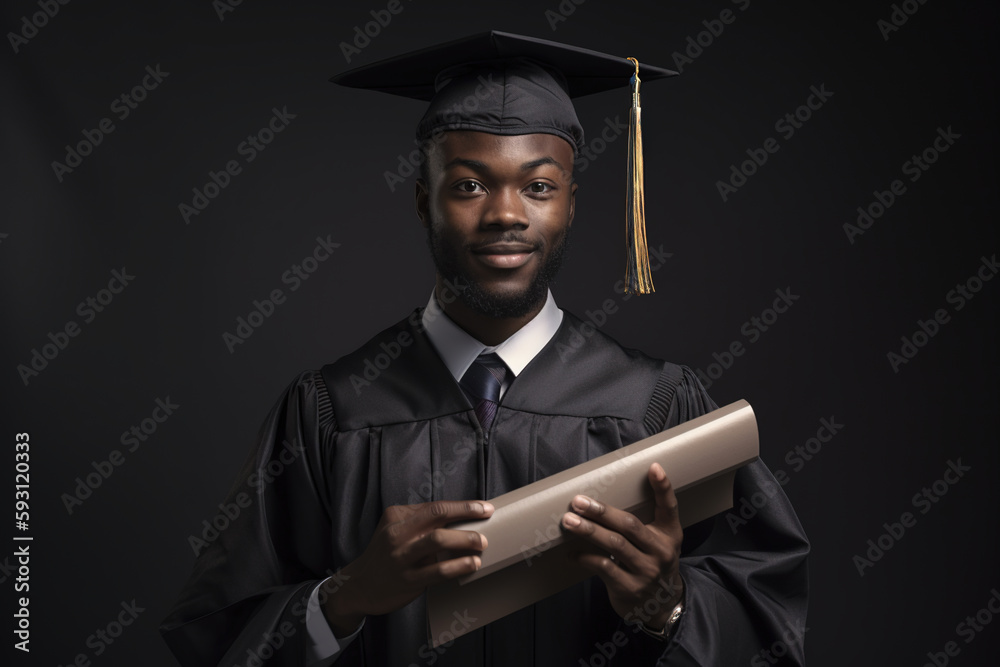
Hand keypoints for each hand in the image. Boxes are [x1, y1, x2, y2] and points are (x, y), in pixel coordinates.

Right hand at [322, 500, 493, 634]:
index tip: (484, 507)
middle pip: (437, 516)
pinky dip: (458, 565)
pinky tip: (471, 564)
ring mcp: (401, 556)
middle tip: (487, 521)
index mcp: (397, 516)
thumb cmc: (386, 554)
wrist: (359, 586)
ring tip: (482, 544)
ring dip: (464, 539)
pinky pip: (437, 570)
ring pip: (438, 540)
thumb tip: (460, 517)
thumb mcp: (394, 530)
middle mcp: (397, 533)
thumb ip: (420, 522)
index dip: (463, 506)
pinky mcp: (407, 579)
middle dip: (467, 515)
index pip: (435, 506)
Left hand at [561, 462, 683, 630]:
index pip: (669, 507)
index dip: (663, 487)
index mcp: (669, 534)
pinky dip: (585, 557)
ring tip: (569, 521)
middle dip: (602, 511)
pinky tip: (572, 552)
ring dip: (589, 531)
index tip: (654, 468)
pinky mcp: (630, 588)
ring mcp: (646, 571)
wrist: (661, 606)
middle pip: (629, 525)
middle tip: (579, 501)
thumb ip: (641, 523)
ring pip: (615, 545)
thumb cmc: (651, 563)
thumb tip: (600, 501)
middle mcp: (661, 551)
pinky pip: (604, 567)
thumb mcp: (657, 542)